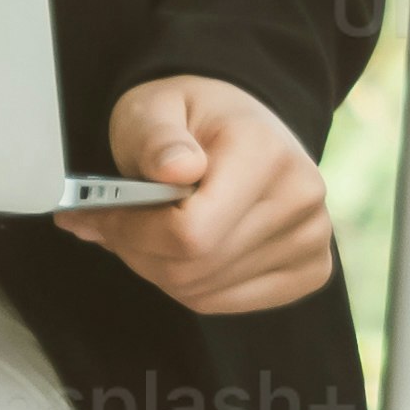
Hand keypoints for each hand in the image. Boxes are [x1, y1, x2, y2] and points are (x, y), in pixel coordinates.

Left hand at [57, 71, 331, 315]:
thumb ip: (156, 136)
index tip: (97, 215)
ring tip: (144, 231)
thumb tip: (175, 169)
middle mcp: (301, 198)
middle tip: (108, 225)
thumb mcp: (155, 108)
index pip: (191, 232)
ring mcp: (313, 238)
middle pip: (194, 268)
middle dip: (136, 252)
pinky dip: (188, 284)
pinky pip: (225, 302)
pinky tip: (181, 250)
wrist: (241, 128)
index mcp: (266, 153)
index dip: (132, 233)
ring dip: (157, 269)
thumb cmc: (191, 120)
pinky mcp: (311, 269)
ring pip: (203, 291)